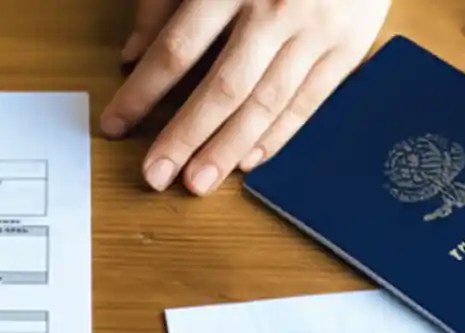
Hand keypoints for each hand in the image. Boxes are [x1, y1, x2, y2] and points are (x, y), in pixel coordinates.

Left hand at [100, 0, 390, 194]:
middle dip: (184, 137)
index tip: (114, 125)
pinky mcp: (350, 44)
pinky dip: (276, 135)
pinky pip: (309, 101)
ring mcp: (317, 29)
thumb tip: (131, 56)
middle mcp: (275, 8)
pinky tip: (246, 162)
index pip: (176, 50)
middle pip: (222, 88)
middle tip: (154, 175)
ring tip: (196, 182)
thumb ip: (165, 1)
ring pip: (266, 102)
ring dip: (227, 149)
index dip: (141, 93)